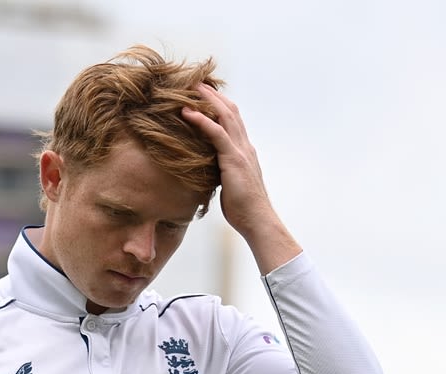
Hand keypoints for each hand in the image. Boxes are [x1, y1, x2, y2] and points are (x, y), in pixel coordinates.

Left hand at [182, 83, 300, 272]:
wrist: (257, 220)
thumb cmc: (244, 209)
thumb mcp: (231, 185)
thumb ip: (224, 173)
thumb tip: (212, 173)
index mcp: (244, 151)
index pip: (233, 120)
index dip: (220, 105)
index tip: (205, 93)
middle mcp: (245, 146)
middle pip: (229, 111)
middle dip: (213, 94)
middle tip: (196, 81)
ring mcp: (241, 151)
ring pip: (224, 116)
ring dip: (207, 99)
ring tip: (190, 87)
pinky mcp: (233, 160)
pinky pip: (216, 134)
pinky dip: (202, 120)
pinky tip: (187, 112)